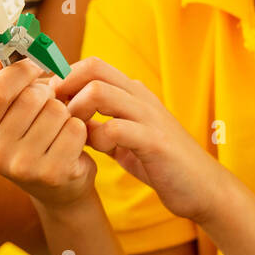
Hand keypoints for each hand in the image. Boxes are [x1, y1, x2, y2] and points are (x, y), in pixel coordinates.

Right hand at [0, 59, 94, 208]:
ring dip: (64, 111)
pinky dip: (78, 128)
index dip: (20, 71)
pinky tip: (70, 140)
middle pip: (30, 98)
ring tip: (58, 125)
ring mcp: (23, 166)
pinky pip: (74, 129)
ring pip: (55, 111)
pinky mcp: (52, 173)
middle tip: (49, 103)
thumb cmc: (31, 140)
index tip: (35, 66)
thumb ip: (0, 86)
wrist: (56, 188)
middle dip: (47, 93)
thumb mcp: (9, 116)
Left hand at [57, 57, 225, 223]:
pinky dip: (98, 138)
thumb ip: (99, 128)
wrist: (203, 188)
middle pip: (92, 69)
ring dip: (77, 112)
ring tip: (76, 135)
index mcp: (132, 93)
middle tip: (56, 118)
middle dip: (64, 89)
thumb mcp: (123, 140)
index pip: (90, 65)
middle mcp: (140, 96)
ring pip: (99, 92)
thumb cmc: (160, 163)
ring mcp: (148, 116)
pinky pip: (115, 128)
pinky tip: (99, 151)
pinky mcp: (155, 141)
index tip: (51, 105)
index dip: (63, 79)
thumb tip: (67, 122)